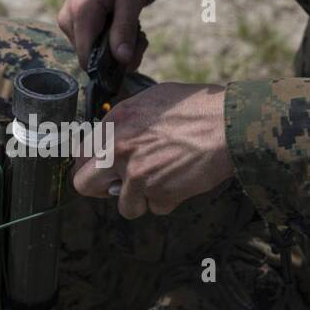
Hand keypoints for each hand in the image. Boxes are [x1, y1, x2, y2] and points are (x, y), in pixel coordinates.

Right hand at [58, 0, 150, 69]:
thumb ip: (125, 27)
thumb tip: (122, 60)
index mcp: (81, 13)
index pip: (87, 59)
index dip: (110, 67)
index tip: (134, 55)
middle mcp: (68, 21)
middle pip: (91, 58)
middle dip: (119, 55)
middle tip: (141, 38)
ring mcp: (68, 23)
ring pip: (93, 54)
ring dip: (118, 48)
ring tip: (134, 29)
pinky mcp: (72, 25)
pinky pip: (91, 44)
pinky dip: (111, 41)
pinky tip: (123, 27)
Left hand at [73, 82, 233, 217]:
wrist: (228, 124)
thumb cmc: (196, 108)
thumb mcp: (152, 101)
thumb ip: (126, 122)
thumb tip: (110, 141)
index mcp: (116, 122)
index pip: (81, 154)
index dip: (92, 165)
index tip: (104, 170)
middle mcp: (119, 148)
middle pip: (84, 184)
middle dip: (101, 189)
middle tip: (120, 186)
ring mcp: (137, 174)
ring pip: (125, 206)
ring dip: (142, 199)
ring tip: (164, 178)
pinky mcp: (159, 193)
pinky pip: (157, 208)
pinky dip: (170, 199)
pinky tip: (183, 179)